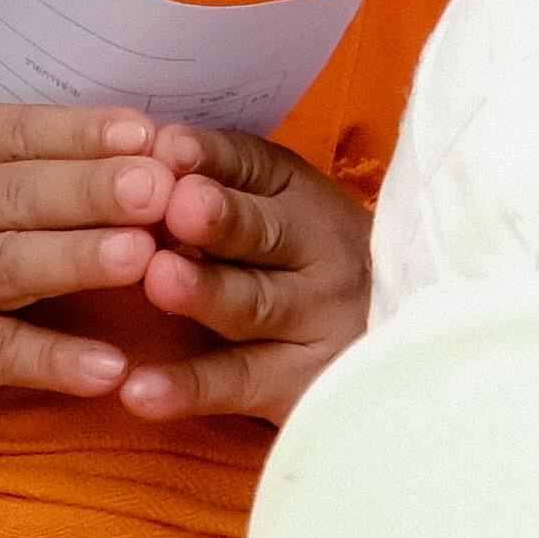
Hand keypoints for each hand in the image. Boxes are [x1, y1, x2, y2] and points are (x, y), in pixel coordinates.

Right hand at [0, 106, 373, 433]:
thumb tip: (113, 133)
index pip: (21, 131)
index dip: (93, 133)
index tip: (161, 133)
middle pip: (26, 193)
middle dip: (104, 187)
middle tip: (176, 184)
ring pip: (14, 265)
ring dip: (85, 259)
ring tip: (151, 257)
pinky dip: (54, 361)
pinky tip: (108, 371)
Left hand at [101, 124, 376, 420]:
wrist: (397, 342)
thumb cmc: (305, 265)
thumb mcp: (280, 210)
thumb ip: (221, 181)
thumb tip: (155, 147)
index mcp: (301, 197)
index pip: (256, 167)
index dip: (211, 157)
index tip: (168, 149)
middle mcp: (315, 253)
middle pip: (264, 233)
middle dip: (221, 218)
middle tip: (178, 205)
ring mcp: (310, 321)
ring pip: (253, 305)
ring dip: (206, 292)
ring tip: (161, 280)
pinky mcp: (296, 383)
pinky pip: (237, 383)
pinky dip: (188, 387)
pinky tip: (140, 390)